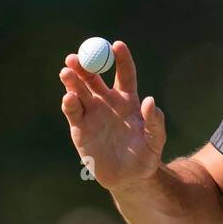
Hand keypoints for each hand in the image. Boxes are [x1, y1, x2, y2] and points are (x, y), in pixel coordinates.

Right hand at [59, 40, 165, 190]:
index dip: (120, 59)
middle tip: (77, 56)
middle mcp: (107, 102)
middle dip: (85, 65)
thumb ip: (155, 122)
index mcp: (127, 100)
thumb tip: (150, 101)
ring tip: (67, 72)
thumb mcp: (155, 141)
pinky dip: (69, 103)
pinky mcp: (79, 127)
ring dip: (72, 80)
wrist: (128, 178)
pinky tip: (70, 98)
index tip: (117, 45)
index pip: (124, 73)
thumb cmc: (145, 156)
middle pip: (94, 77)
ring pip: (79, 90)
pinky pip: (72, 111)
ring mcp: (91, 113)